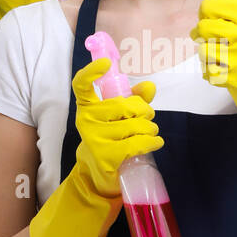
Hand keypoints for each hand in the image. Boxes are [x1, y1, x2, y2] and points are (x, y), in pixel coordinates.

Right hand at [72, 57, 162, 196]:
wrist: (99, 173)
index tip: (106, 63)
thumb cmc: (112, 138)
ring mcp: (93, 138)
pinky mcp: (105, 156)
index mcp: (87, 106)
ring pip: (135, 125)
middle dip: (145, 110)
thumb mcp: (121, 116)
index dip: (91, 72)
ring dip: (150, 129)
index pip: (81, 85)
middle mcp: (85, 120)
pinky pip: (137, 142)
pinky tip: (155, 142)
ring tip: (150, 133)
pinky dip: (152, 142)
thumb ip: (135, 99)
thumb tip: (149, 87)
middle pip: (125, 105)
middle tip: (149, 117)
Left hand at [190, 0, 236, 124]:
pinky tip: (227, 66)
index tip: (224, 15)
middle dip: (206, 32)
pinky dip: (212, 70)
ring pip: (203, 50)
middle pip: (202, 28)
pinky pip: (208, 72)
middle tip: (223, 34)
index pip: (207, 7)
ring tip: (224, 49)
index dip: (209, 12)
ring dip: (208, 51)